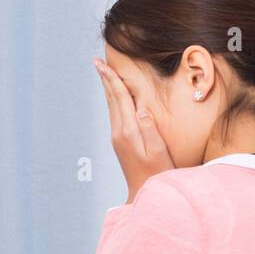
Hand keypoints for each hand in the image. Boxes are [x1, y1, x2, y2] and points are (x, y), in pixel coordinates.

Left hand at [92, 57, 174, 202]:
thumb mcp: (158, 150)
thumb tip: (141, 108)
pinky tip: (114, 95)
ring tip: (104, 72)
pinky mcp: (120, 141)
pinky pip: (115, 114)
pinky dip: (113, 99)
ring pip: (111, 105)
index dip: (112, 79)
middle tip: (97, 61)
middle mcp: (119, 132)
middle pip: (111, 98)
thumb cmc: (156, 173)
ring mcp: (118, 137)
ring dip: (108, 87)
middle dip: (105, 79)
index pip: (119, 98)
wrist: (143, 192)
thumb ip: (149, 128)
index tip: (102, 64)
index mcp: (128, 131)